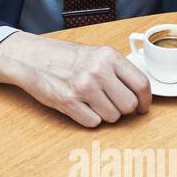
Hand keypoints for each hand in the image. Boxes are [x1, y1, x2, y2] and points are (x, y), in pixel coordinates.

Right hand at [0, 32, 150, 127]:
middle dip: (122, 110)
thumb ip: (117, 70)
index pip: (141, 84)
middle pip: (128, 105)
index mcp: (108, 56)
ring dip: (105, 114)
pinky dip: (89, 118)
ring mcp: (83, 87)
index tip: (142, 107)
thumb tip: (140, 94)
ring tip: (92, 103)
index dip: (145, 101)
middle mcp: (97, 70)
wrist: (32, 57)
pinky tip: (80, 106)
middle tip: (112, 105)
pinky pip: (93, 122)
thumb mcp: (96, 54)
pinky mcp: (68, 101)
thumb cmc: (64, 57)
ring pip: (112, 117)